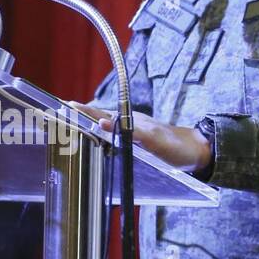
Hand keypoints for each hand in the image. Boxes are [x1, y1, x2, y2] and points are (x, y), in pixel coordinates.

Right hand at [67, 101, 211, 173]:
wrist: (197, 152)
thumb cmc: (177, 147)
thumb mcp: (153, 140)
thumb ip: (129, 131)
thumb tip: (102, 122)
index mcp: (130, 119)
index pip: (100, 112)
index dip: (83, 110)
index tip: (64, 106)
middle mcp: (129, 123)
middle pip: (99, 117)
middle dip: (80, 115)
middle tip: (61, 115)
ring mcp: (133, 131)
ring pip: (105, 125)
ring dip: (89, 125)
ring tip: (72, 126)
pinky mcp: (137, 140)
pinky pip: (113, 135)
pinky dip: (100, 135)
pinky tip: (97, 140)